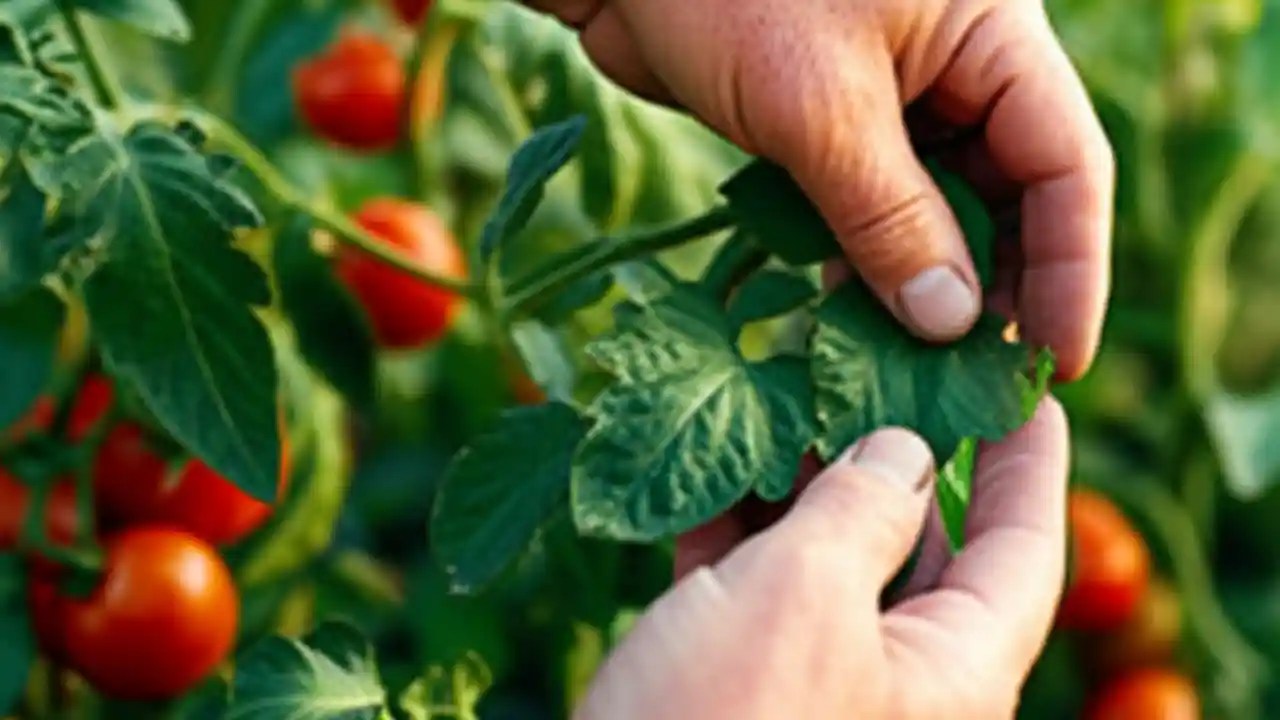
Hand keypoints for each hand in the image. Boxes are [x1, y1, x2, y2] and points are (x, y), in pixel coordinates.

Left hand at [526, 0, 1113, 378]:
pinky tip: (859, 324)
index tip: (1058, 361)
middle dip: (1001, 289)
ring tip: (923, 372)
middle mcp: (955, 66)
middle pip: (1011, 194)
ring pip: (940, 208)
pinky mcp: (827, 124)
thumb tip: (950, 322)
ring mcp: (891, 96)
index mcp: (991, 35)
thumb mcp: (819, 109)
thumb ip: (888, 216)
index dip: (1072, 270)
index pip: (1065, 163)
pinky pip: (871, 206)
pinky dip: (868, 262)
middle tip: (985, 385)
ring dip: (931, 286)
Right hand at [573, 399, 1069, 718]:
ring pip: (832, 563)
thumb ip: (864, 512)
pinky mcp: (742, 685)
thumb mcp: (803, 600)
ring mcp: (817, 684)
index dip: (1028, 465)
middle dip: (900, 458)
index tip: (1025, 388)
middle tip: (886, 371)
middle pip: (925, 550)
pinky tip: (712, 471)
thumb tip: (902, 453)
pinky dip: (740, 531)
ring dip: (807, 484)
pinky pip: (758, 592)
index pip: (1022, 552)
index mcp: (952, 677)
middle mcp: (898, 683)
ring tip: (786, 399)